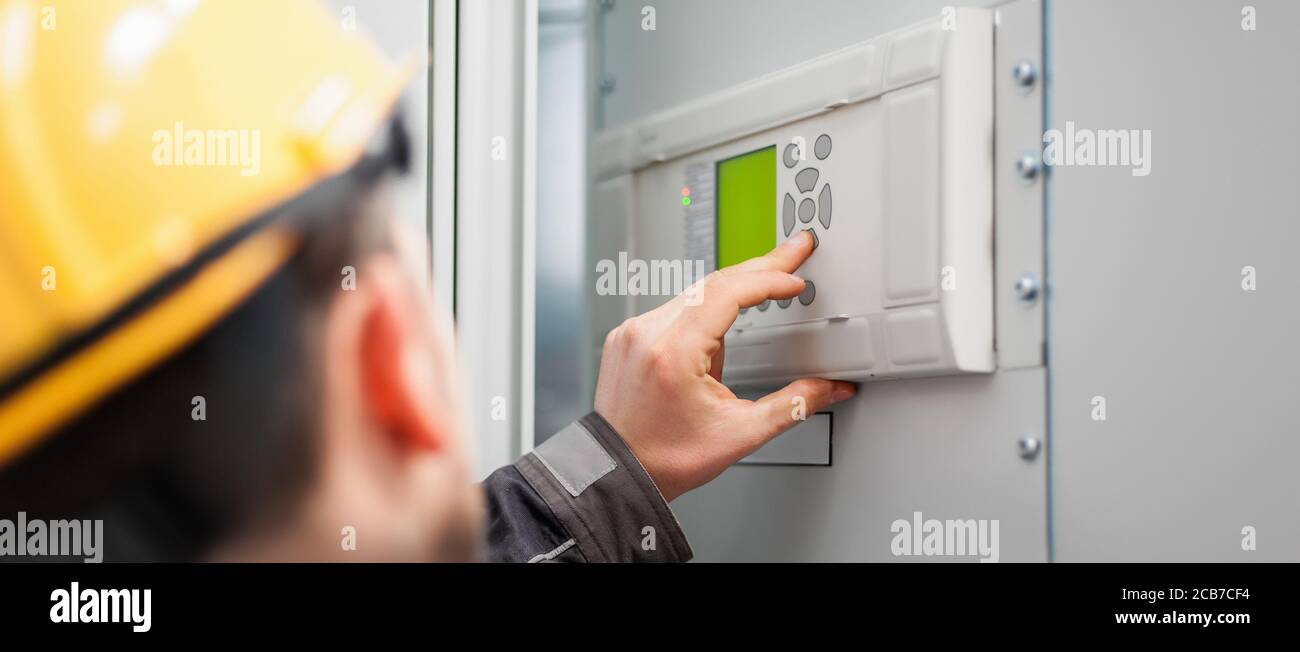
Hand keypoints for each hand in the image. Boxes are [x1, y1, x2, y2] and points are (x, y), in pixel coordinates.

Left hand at [594, 231, 856, 501]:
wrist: (618, 472)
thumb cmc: (667, 458)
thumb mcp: (740, 434)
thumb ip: (791, 405)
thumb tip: (830, 389)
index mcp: (673, 353)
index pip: (727, 293)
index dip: (768, 279)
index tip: (795, 279)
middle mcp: (647, 334)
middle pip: (711, 282)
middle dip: (759, 267)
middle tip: (793, 251)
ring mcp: (632, 332)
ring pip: (692, 292)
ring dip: (731, 291)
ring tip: (767, 293)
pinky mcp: (626, 337)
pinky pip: (672, 309)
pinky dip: (702, 309)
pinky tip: (719, 330)